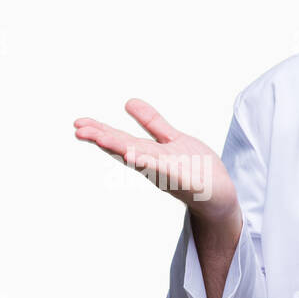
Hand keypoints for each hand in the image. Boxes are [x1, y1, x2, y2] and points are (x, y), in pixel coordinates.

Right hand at [73, 99, 238, 223]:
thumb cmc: (197, 169)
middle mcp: (155, 164)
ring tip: (102, 140)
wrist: (220, 196)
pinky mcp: (189, 182)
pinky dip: (155, 165)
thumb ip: (152, 122)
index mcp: (149, 154)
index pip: (121, 140)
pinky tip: (138, 158)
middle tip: (78, 131)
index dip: (100, 132)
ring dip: (123, 150)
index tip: (77, 124)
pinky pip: (171, 173)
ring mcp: (171, 174)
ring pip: (144, 160)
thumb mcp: (172, 139)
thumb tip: (128, 102)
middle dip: (103, 139)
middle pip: (126, 149)